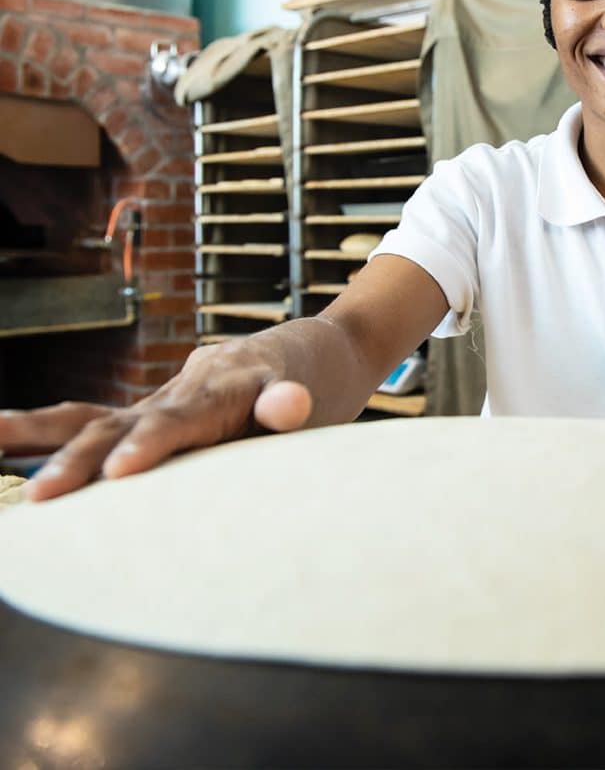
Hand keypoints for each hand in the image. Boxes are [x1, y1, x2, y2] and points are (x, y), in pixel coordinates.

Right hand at [0, 342, 312, 500]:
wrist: (314, 352)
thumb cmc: (316, 388)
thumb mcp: (315, 398)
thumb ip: (293, 407)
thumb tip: (292, 405)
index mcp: (227, 388)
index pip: (185, 419)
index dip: (152, 443)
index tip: (120, 472)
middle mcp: (186, 388)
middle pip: (129, 420)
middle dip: (85, 458)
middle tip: (47, 495)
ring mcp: (164, 398)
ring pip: (98, 417)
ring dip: (44, 438)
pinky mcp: (153, 411)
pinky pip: (95, 419)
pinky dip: (46, 429)